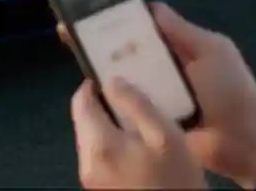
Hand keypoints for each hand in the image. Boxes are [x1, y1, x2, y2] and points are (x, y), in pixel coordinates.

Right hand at [58, 4, 255, 188]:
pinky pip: (126, 104)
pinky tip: (93, 88)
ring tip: (78, 55)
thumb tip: (150, 7)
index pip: (145, 27)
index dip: (122, 18)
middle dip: (104, 43)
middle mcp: (164, 68)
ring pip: (124, 77)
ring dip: (105, 70)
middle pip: (128, 51)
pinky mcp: (149, 118)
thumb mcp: (212, 50)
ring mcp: (156, 94)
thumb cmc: (230, 91)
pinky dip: (112, 97)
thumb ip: (182, 30)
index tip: (95, 9)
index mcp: (179, 48)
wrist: (242, 142)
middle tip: (74, 33)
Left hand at [70, 76, 207, 189]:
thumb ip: (137, 104)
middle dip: (101, 106)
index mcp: (99, 144)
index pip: (80, 102)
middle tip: (130, 100)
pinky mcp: (98, 189)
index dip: (93, 84)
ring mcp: (90, 179)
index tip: (112, 76)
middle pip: (83, 120)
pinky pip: (98, 157)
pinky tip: (135, 148)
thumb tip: (113, 81)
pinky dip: (111, 145)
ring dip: (107, 126)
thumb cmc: (175, 180)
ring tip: (137, 124)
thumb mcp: (165, 136)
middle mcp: (86, 162)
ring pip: (90, 139)